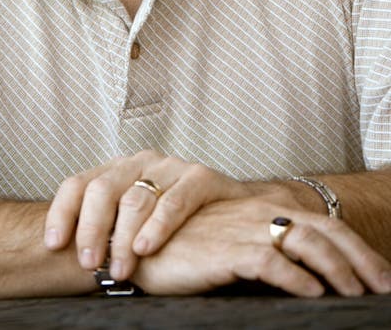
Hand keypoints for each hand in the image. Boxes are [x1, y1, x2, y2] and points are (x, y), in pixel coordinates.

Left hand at [44, 150, 248, 279]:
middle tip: (89, 263)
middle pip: (102, 189)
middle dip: (92, 229)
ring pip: (136, 198)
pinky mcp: (200, 176)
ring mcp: (170, 166)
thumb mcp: (131, 223)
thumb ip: (105, 228)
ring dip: (124, 237)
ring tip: (119, 269)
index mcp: (116, 170)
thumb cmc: (174, 226)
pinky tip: (146, 247)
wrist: (233, 215)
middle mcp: (139, 163)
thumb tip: (62, 256)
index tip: (54, 244)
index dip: (62, 212)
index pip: (77, 184)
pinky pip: (175, 201)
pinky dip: (158, 226)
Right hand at [132, 196, 390, 296]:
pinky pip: (271, 261)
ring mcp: (242, 227)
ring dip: (338, 271)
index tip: (380, 277)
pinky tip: (314, 294)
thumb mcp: (230, 243)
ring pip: (306, 242)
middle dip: (360, 260)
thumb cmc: (184, 248)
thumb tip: (308, 278)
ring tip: (355, 295)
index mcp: (262, 208)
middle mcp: (258, 211)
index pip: (323, 223)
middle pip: (325, 229)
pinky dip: (298, 279)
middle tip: (382, 289)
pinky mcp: (224, 249)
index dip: (356, 249)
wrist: (136, 244)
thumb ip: (265, 249)